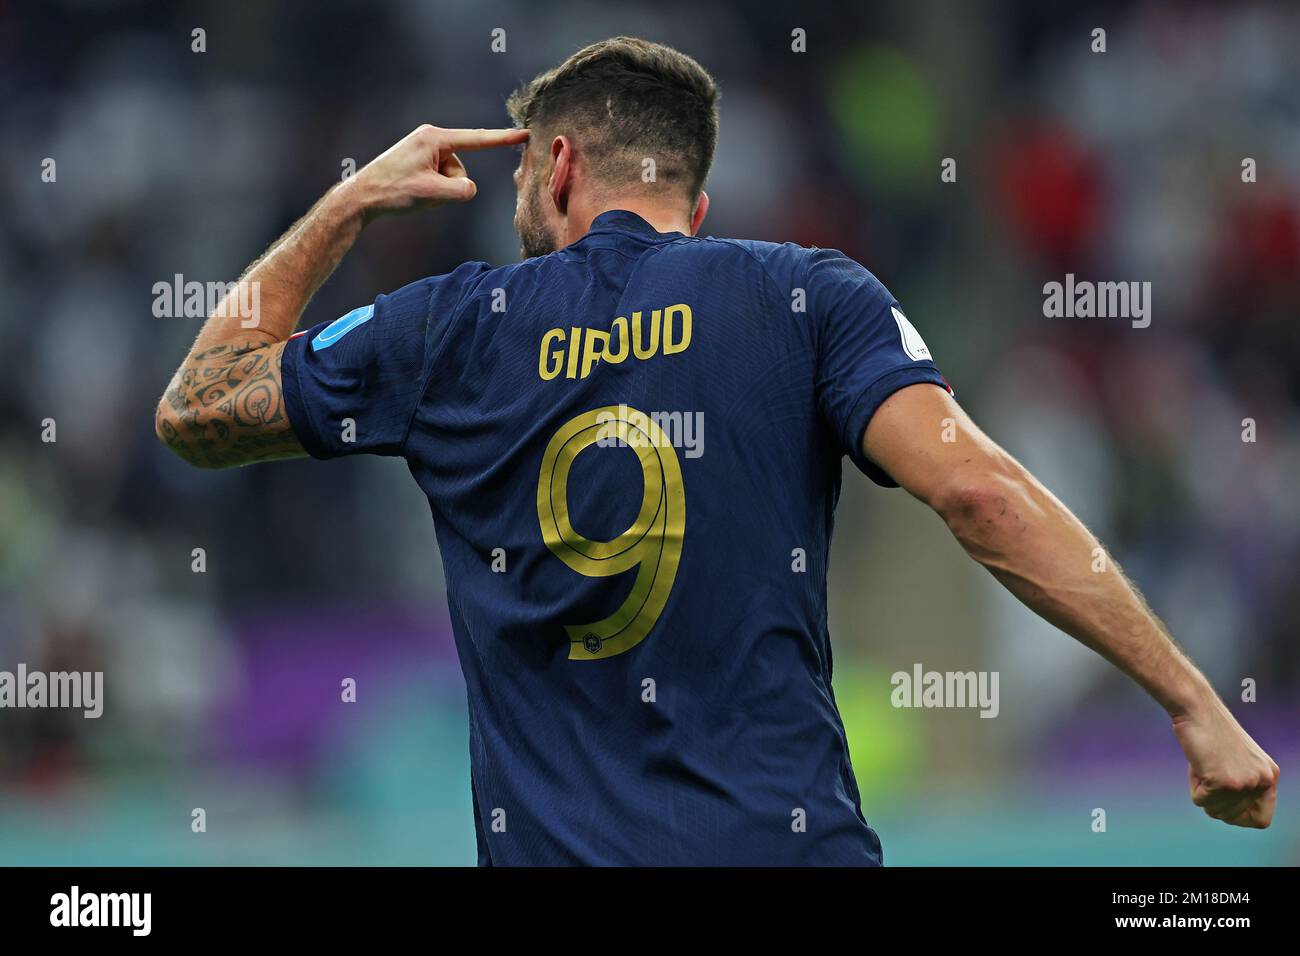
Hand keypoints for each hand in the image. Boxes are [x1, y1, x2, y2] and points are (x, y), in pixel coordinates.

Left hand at [348, 124, 528, 218]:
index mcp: (435, 138)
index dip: (504, 139)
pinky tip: (412, 191)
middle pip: (461, 169)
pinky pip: (441, 179)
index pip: (478, 139)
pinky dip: (432, 190)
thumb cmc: (393, 191)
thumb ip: (461, 191)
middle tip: (421, 192)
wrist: (362, 196)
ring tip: (414, 192)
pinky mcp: (421, 160)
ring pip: (452, 177)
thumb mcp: (431, 193)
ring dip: (439, 191)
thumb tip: (470, 189)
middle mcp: (431, 138)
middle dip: (449, 186)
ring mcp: (426, 148)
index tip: (525, 134)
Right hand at [1172, 701, 1278, 827]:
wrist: (1198, 709)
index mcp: (1270, 775)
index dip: (1239, 817)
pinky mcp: (1223, 782)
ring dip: (1203, 793)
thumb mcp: (1238, 760)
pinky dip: (1193, 786)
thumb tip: (1232, 815)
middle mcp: (1263, 780)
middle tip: (1208, 774)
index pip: (1261, 820)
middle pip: (1233, 817)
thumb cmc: (1211, 731)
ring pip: (1216, 811)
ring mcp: (1244, 782)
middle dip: (1215, 801)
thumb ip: (1243, 784)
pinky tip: (1196, 765)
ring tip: (1204, 766)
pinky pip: (1200, 801)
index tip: (1223, 803)